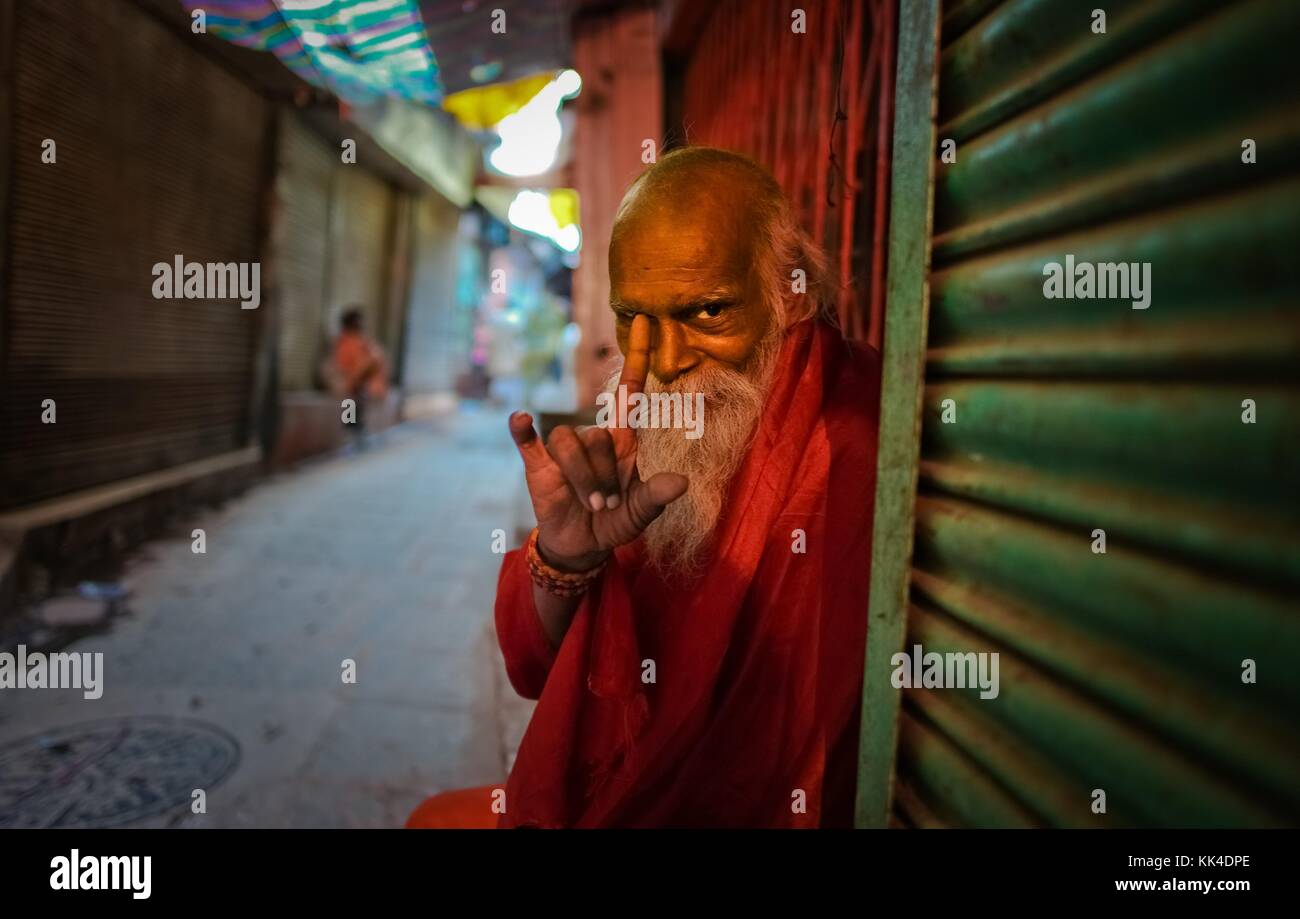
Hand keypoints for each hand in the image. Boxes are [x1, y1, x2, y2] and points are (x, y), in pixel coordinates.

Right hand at [509, 314, 687, 571]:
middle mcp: (594, 439)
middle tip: (607, 503)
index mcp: (623, 442)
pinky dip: (522, 430)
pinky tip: (520, 419)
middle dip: (602, 474)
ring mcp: (563, 451)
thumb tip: (681, 482)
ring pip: (568, 441)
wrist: (582, 545)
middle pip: (597, 435)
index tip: (648, 323)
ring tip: (589, 503)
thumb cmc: (615, 522)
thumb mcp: (640, 514)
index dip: (638, 359)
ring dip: (580, 475)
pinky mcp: (538, 465)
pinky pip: (528, 441)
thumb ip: (657, 497)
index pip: (630, 393)